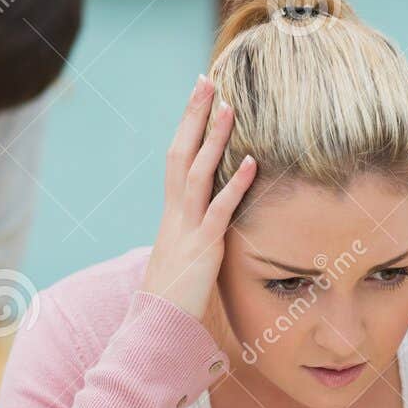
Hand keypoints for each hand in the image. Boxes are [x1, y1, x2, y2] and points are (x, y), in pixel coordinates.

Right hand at [141, 74, 257, 319]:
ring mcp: (186, 229)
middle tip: (206, 79)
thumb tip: (217, 224)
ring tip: (229, 106)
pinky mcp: (202, 249)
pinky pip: (219, 211)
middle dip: (194, 116)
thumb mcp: (187, 257)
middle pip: (180, 153)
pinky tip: (251, 163)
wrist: (155, 327)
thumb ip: (200, 235)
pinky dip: (234, 185)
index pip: (177, 158)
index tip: (199, 95)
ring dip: (214, 139)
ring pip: (197, 173)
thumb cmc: (174, 297)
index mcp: (172, 213)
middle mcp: (175, 214)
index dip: (187, 126)